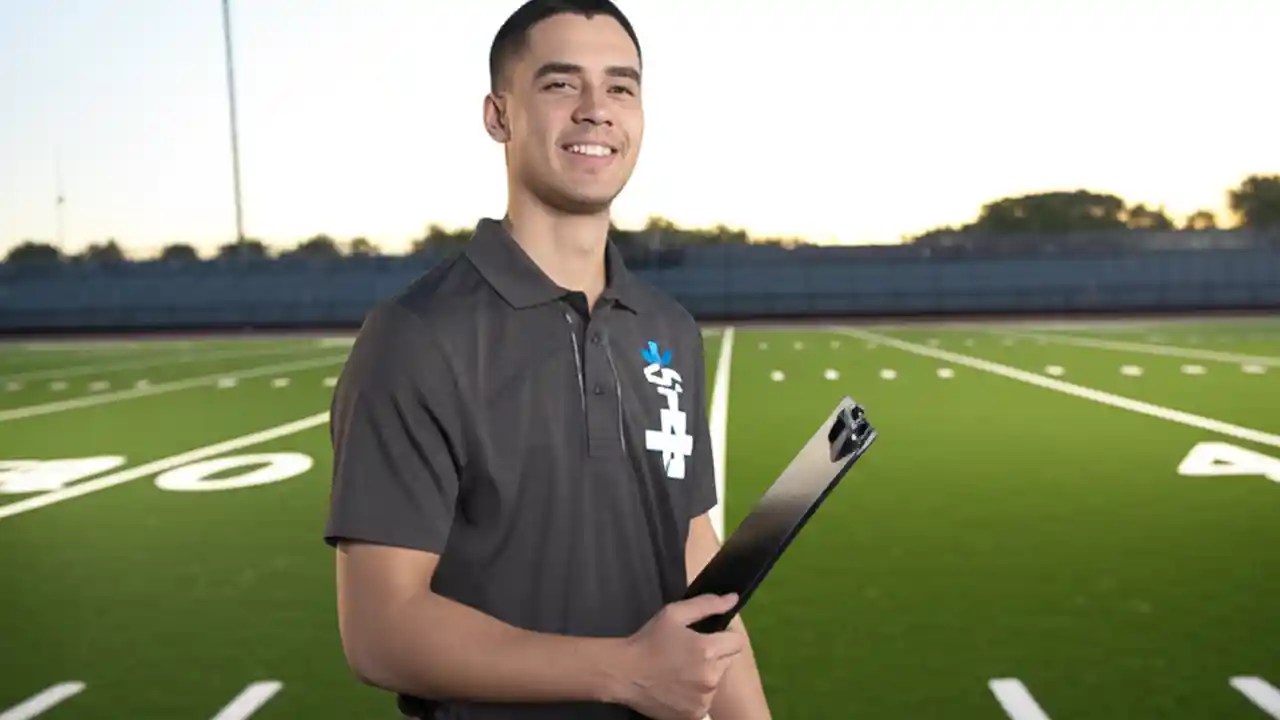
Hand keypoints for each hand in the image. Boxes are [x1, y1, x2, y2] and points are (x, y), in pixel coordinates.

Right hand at [615, 593, 745, 719]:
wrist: (624, 674)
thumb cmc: (648, 641)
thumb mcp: (674, 614)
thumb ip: (707, 605)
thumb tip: (733, 598)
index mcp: (707, 650)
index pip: (737, 642)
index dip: (725, 636)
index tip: (709, 636)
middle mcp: (710, 676)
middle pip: (728, 661)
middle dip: (715, 654)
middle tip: (690, 652)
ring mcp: (703, 698)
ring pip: (716, 681)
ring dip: (706, 674)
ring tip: (682, 670)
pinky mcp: (695, 714)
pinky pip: (705, 700)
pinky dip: (697, 694)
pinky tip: (679, 687)